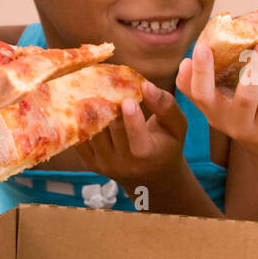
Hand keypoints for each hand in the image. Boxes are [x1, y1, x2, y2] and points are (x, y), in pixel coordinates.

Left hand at [75, 81, 189, 188]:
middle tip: (107, 81)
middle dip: (110, 103)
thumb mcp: (176, 126)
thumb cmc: (166, 143)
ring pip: (94, 130)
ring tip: (94, 88)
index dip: (132, 119)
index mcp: (149, 155)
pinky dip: (82, 121)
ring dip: (93, 108)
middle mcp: (125, 164)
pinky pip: (81, 137)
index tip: (129, 100)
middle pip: (113, 128)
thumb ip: (166, 105)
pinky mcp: (90, 164)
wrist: (151, 177)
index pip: (138, 139)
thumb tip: (146, 85)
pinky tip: (86, 104)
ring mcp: (105, 165)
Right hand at [177, 40, 257, 162]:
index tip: (202, 47)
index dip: (201, 73)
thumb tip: (185, 61)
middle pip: (246, 98)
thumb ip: (198, 86)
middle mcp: (239, 125)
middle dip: (256, 68)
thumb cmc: (239, 114)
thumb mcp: (216, 105)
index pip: (203, 96)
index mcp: (216, 114)